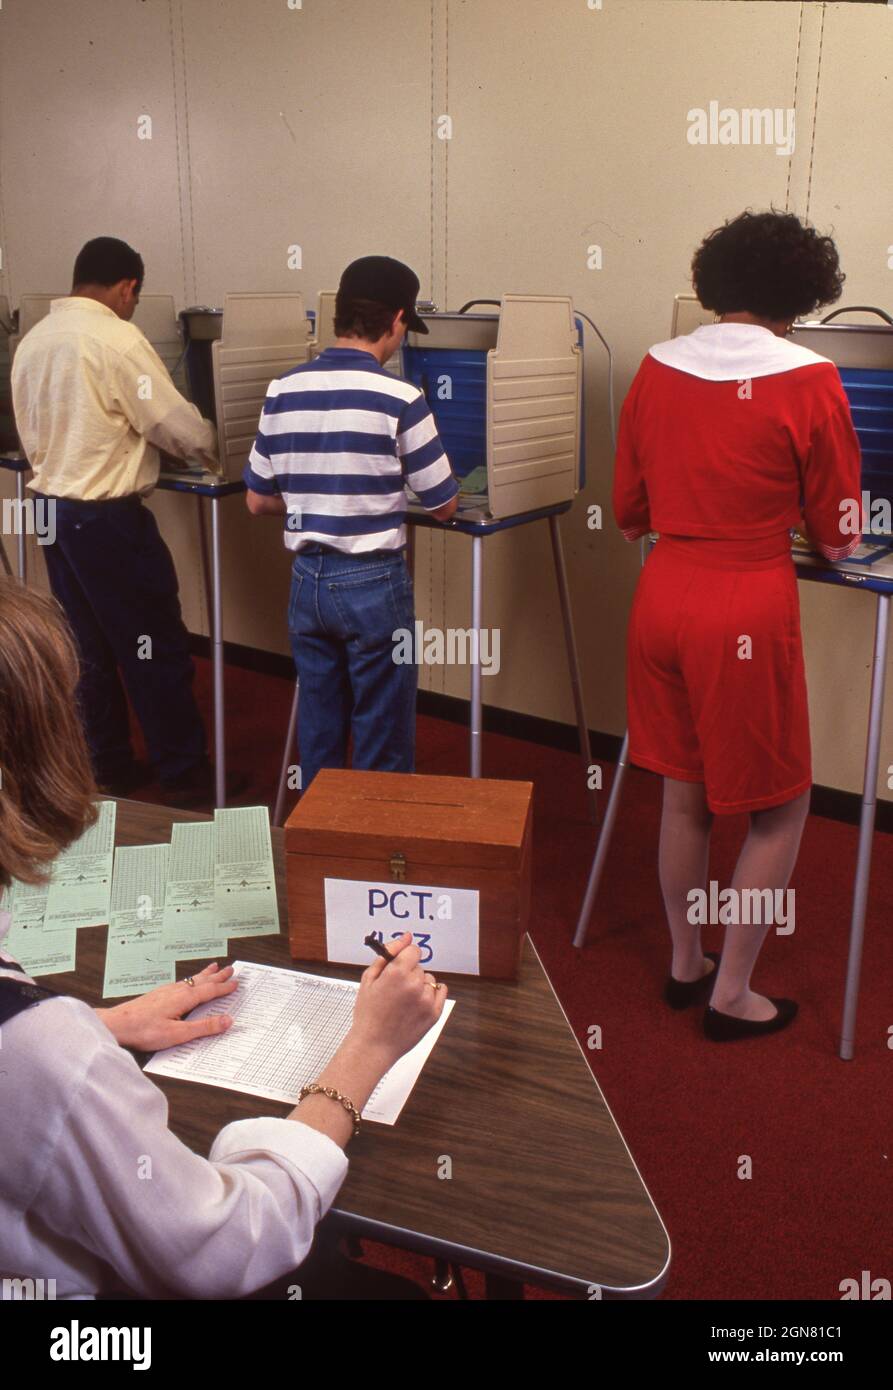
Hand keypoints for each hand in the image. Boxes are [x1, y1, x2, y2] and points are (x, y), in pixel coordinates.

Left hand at [95, 962, 237, 1050]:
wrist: (117, 1025)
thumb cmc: (144, 1030)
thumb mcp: (178, 1033)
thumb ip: (204, 1027)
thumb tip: (227, 1020)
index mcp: (184, 998)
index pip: (210, 991)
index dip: (224, 987)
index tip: (236, 983)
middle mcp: (176, 991)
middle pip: (202, 981)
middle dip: (217, 976)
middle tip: (229, 968)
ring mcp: (166, 991)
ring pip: (191, 980)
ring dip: (205, 975)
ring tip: (212, 968)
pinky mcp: (157, 995)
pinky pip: (181, 983)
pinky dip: (191, 980)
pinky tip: (186, 983)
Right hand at [348, 932, 446, 1069]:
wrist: (374, 1045)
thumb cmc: (368, 1013)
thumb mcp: (369, 978)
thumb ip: (388, 953)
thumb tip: (406, 937)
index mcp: (397, 973)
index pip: (413, 951)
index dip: (404, 959)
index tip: (398, 968)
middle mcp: (415, 985)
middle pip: (419, 967)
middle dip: (409, 974)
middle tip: (394, 991)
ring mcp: (427, 1000)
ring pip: (429, 980)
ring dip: (419, 986)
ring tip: (403, 1002)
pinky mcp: (435, 1013)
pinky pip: (441, 991)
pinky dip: (431, 995)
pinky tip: (417, 1004)